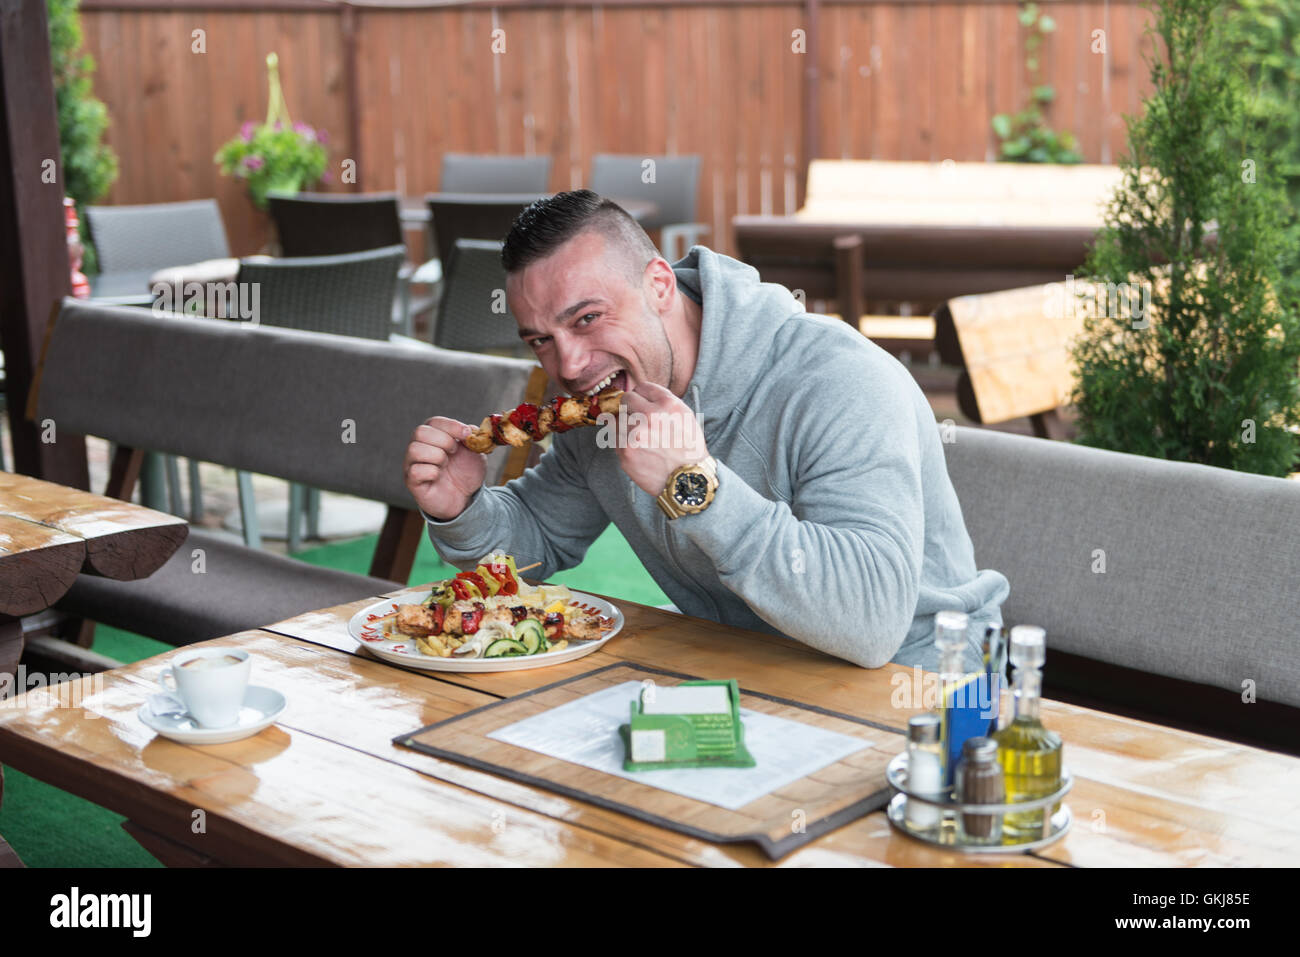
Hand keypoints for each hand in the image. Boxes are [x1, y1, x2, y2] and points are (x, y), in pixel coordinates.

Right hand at [403, 417, 486, 519]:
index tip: (467, 434)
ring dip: (437, 456)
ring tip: (446, 465)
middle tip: (455, 451)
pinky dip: (431, 472)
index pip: (434, 422)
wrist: (464, 497)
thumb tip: (471, 428)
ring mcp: (412, 463)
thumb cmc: (465, 472)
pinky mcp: (412, 481)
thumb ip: (473, 438)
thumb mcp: (475, 453)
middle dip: (443, 440)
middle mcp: (418, 446)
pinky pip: (415, 471)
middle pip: (420, 432)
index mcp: (433, 435)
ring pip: (414, 449)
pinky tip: (438, 476)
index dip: (451, 426)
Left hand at [616, 381, 708, 495]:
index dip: (643, 396)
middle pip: (626, 399)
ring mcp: (634, 434)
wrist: (686, 480)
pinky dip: (621, 441)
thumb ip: (663, 401)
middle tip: (640, 421)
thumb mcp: (685, 416)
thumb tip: (640, 392)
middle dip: (631, 408)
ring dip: (624, 425)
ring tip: (640, 438)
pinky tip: (636, 449)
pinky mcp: (625, 451)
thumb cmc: (687, 448)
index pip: (642, 387)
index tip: (643, 404)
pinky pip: (613, 437)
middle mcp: (650, 416)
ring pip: (616, 418)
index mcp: (667, 404)